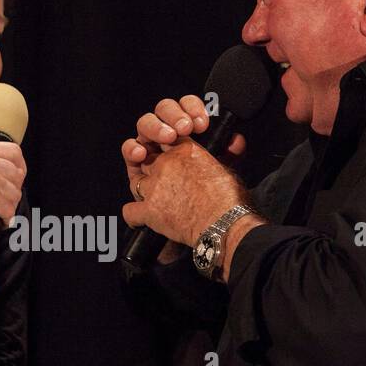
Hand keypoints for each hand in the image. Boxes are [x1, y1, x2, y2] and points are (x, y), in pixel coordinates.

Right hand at [0, 139, 25, 225]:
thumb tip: (6, 168)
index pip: (14, 151)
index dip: (19, 165)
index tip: (17, 174)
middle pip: (17, 173)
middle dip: (14, 188)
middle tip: (6, 195)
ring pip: (15, 193)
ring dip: (10, 204)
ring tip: (0, 208)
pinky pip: (9, 209)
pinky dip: (6, 218)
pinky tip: (0, 219)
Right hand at [121, 94, 245, 186]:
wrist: (198, 219)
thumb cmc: (208, 191)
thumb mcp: (221, 171)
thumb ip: (228, 153)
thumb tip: (236, 141)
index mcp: (187, 128)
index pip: (187, 106)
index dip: (193, 108)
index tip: (202, 123)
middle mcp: (166, 133)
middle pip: (164, 109)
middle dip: (174, 115)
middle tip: (185, 128)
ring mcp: (149, 147)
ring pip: (145, 124)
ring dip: (155, 127)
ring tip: (167, 138)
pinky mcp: (135, 165)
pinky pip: (129, 150)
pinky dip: (133, 148)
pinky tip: (141, 154)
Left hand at [122, 97, 248, 245]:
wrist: (225, 224)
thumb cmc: (231, 199)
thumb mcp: (229, 168)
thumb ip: (225, 152)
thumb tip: (235, 141)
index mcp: (186, 150)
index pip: (166, 141)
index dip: (164, 148)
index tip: (168, 156)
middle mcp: (166, 163)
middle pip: (147, 158)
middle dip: (148, 165)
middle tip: (158, 178)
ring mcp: (155, 185)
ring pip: (136, 181)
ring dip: (143, 190)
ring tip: (153, 200)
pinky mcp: (149, 210)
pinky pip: (130, 211)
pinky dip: (134, 218)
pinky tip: (140, 220)